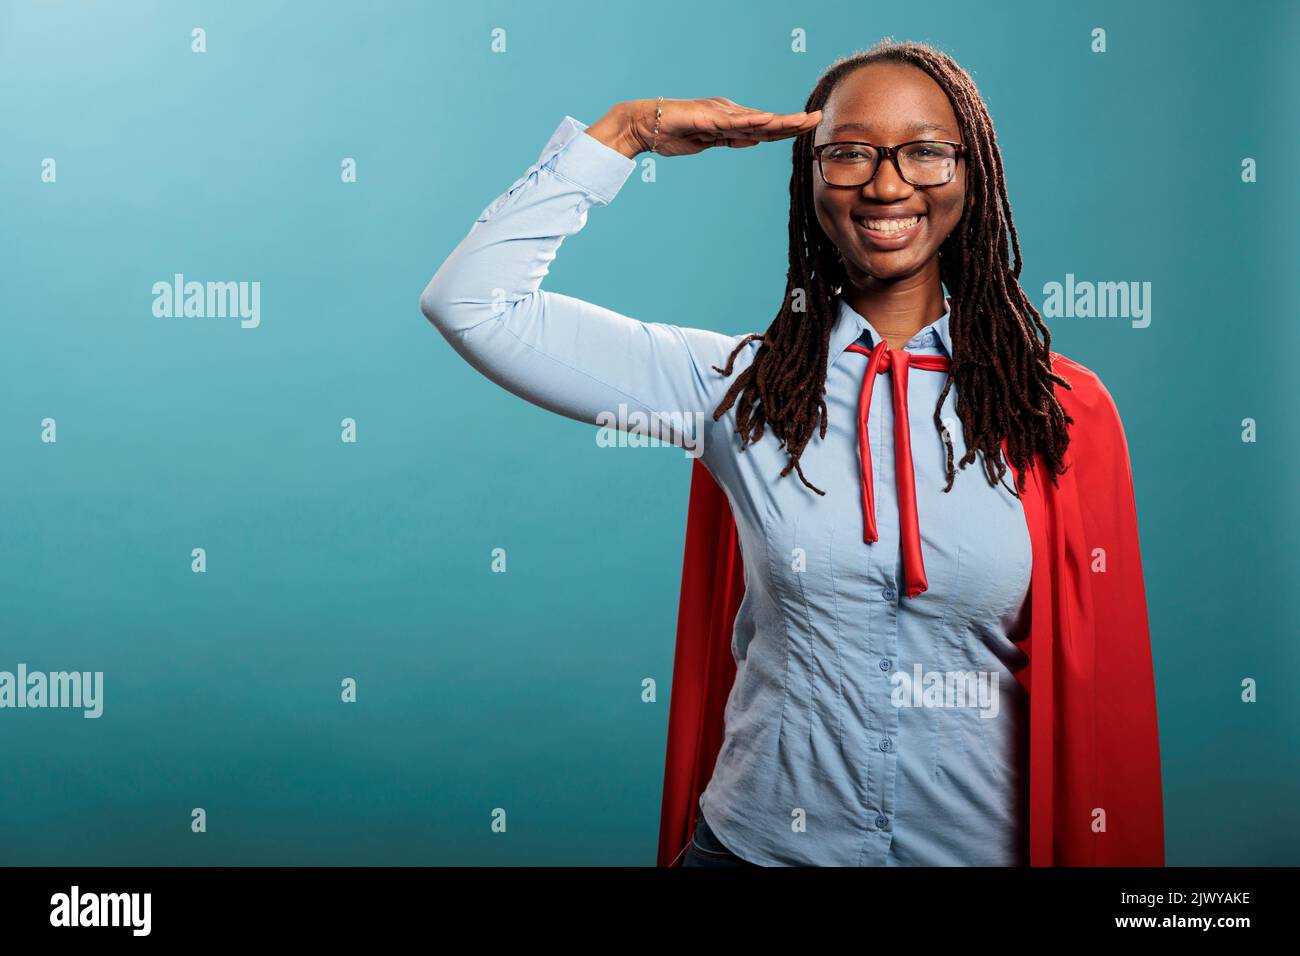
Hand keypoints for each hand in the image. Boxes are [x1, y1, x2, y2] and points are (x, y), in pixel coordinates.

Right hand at [588, 98, 821, 158]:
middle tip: (818, 118)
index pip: (764, 127)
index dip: (788, 128)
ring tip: (802, 121)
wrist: (645, 126)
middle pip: (766, 121)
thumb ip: (731, 139)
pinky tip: (768, 120)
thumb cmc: (674, 134)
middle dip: (793, 122)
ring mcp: (718, 113)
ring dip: (780, 121)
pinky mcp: (705, 116)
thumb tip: (755, 140)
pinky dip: (750, 121)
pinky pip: (731, 121)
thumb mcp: (708, 141)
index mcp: (730, 120)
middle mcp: (728, 113)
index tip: (809, 127)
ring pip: (754, 120)